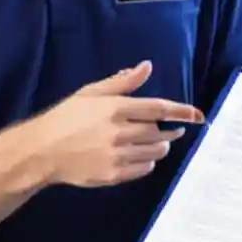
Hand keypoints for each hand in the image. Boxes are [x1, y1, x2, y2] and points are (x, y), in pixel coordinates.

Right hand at [35, 61, 204, 187]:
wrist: (43, 150)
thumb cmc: (66, 117)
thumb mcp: (92, 93)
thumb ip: (122, 82)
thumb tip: (146, 66)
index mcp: (115, 108)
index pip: (158, 109)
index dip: (182, 112)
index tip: (199, 115)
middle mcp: (119, 132)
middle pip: (159, 133)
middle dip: (171, 132)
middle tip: (173, 131)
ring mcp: (116, 155)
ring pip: (154, 152)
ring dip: (161, 147)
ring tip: (157, 143)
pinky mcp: (112, 174)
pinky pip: (143, 169)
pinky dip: (148, 163)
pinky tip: (141, 157)